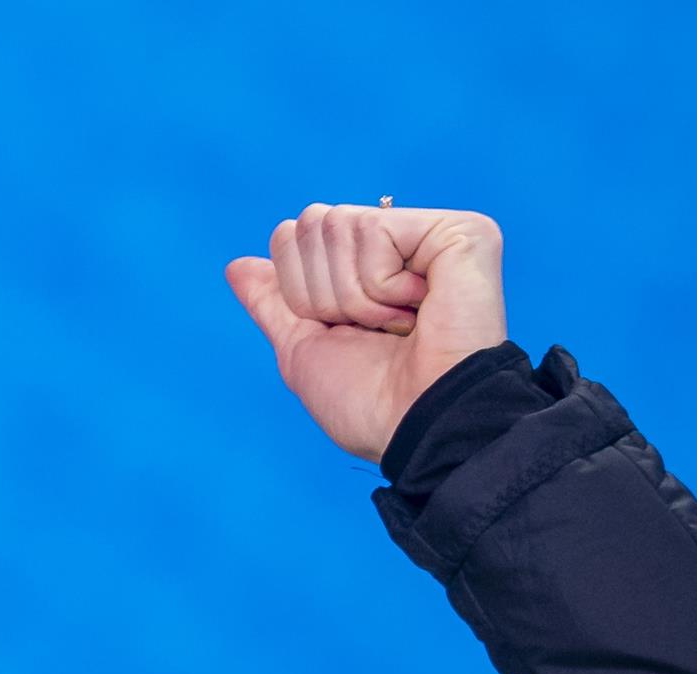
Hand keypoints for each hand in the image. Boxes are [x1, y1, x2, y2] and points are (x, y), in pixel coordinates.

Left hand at [225, 202, 508, 463]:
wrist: (416, 426)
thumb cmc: (370, 404)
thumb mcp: (303, 351)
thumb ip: (273, 304)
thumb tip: (238, 266)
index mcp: (366, 270)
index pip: (290, 237)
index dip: (298, 293)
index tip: (344, 331)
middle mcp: (400, 244)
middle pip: (310, 224)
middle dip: (326, 294)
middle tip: (375, 332)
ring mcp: (432, 234)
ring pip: (338, 225)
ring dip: (356, 297)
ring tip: (400, 328)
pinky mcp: (459, 231)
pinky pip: (372, 229)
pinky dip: (382, 285)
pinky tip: (420, 311)